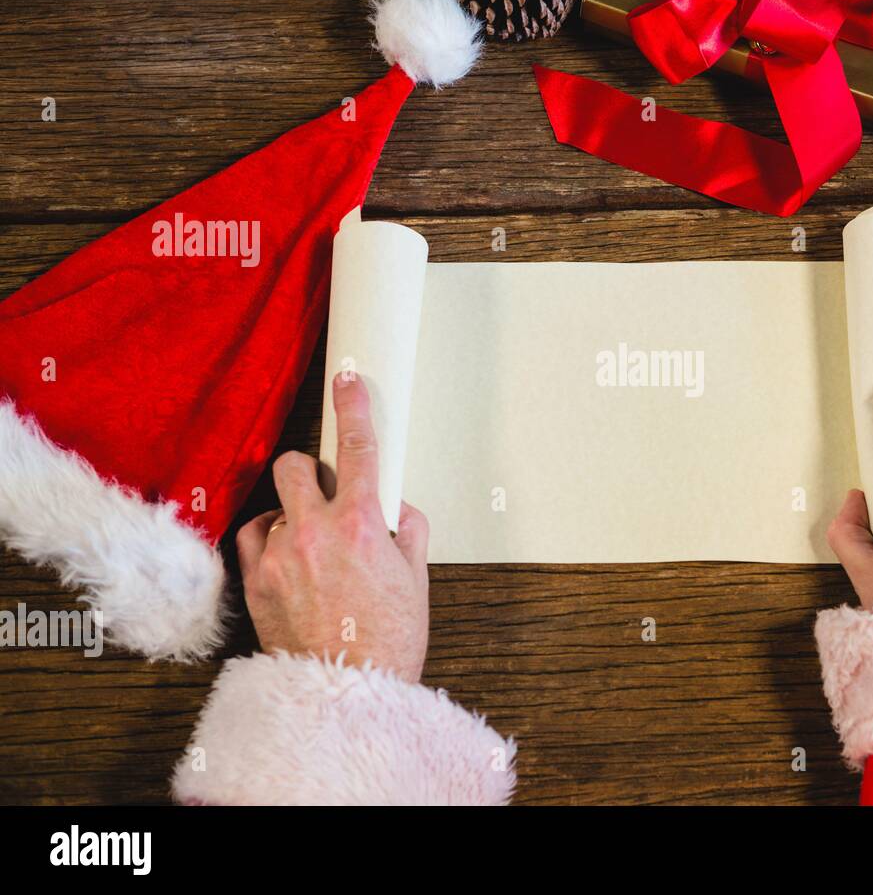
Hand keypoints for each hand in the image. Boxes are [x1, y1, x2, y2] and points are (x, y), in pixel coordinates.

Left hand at [236, 373, 430, 680]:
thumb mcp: (418, 578)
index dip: (353, 407)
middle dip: (308, 466)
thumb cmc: (387, 641)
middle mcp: (315, 533)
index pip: (357, 448)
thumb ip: (408, 530)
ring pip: (274, 505)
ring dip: (293, 513)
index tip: (348, 382)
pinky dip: (271, 539)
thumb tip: (398, 509)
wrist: (348, 691)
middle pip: (295, 465)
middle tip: (324, 486)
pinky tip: (290, 558)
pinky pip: (253, 537)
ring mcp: (280, 555)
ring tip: (315, 546)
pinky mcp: (256, 580)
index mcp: (361, 525)